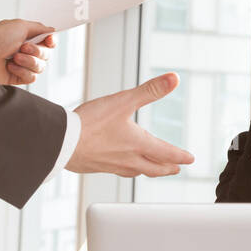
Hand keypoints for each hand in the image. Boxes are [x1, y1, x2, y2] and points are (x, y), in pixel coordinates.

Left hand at [0, 19, 55, 84]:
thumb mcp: (21, 25)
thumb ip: (40, 28)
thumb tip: (52, 30)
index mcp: (28, 38)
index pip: (49, 42)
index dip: (52, 42)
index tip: (49, 40)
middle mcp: (27, 52)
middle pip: (47, 55)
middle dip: (36, 51)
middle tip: (21, 47)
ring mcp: (23, 65)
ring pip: (41, 68)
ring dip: (28, 61)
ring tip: (14, 57)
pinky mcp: (17, 77)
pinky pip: (31, 78)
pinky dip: (22, 71)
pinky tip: (10, 66)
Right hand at [67, 73, 194, 177]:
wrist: (60, 142)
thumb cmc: (90, 123)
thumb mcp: (124, 101)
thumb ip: (150, 90)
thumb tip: (174, 79)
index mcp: (138, 144)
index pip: (166, 153)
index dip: (180, 155)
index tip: (190, 159)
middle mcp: (127, 158)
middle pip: (154, 168)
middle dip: (167, 168)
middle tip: (177, 168)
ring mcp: (111, 165)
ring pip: (136, 171)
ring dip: (149, 171)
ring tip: (153, 169)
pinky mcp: (96, 166)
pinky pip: (118, 171)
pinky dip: (127, 170)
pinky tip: (121, 165)